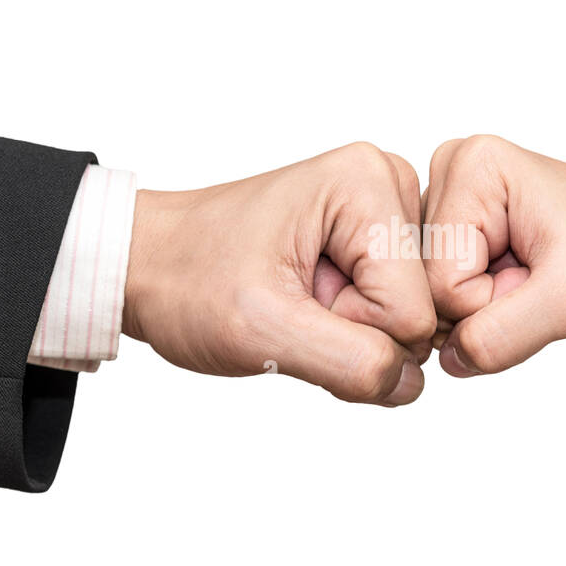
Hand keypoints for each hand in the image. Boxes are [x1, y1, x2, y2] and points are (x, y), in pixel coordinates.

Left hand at [122, 143, 435, 405]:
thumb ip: (350, 362)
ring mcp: (385, 215)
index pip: (411, 310)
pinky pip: (393, 316)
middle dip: (355, 332)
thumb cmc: (187, 278)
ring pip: (407, 319)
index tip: (292, 300)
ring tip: (295, 301)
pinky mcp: (377, 243)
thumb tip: (411, 382)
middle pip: (417, 311)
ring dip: (350, 334)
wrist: (148, 263)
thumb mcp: (261, 329)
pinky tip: (309, 302)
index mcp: (366, 183)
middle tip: (292, 305)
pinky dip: (349, 328)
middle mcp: (387, 186)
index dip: (351, 330)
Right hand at [423, 135, 565, 375]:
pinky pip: (441, 283)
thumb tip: (448, 360)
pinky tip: (514, 272)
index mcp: (472, 166)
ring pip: (431, 288)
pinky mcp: (450, 217)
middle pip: (427, 282)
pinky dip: (479, 295)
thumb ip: (504, 336)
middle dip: (482, 302)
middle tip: (533, 278)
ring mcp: (446, 192)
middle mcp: (449, 167)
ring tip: (528, 272)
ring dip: (482, 301)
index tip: (535, 277)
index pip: (440, 280)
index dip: (488, 302)